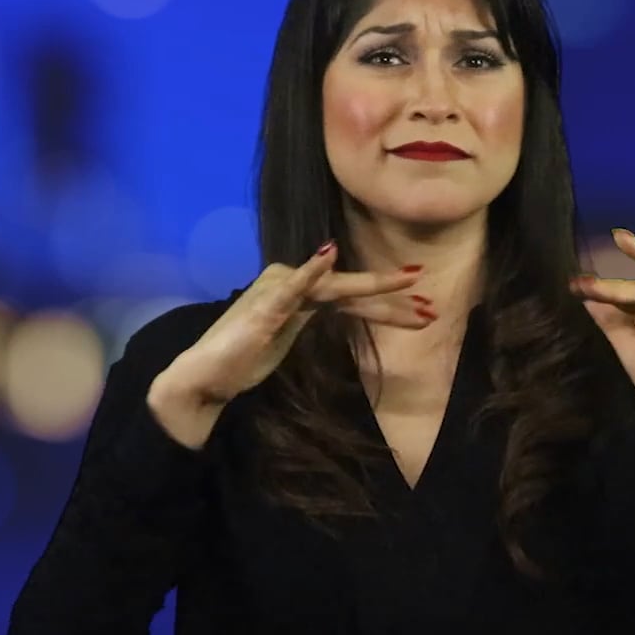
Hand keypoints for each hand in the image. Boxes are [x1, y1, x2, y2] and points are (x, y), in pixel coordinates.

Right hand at [149, 243, 429, 447]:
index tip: (422, 313)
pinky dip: (310, 273)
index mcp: (297, 295)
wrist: (203, 377)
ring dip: (372, 285)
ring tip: (409, 282)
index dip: (387, 306)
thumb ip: (305, 321)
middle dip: (392, 296)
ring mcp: (276, 294)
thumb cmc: (241, 362)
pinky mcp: (263, 310)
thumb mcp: (284, 340)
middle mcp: (289, 285)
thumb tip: (333, 313)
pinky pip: (291, 288)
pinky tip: (328, 257)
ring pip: (334, 287)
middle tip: (431, 305)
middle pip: (350, 290)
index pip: (350, 297)